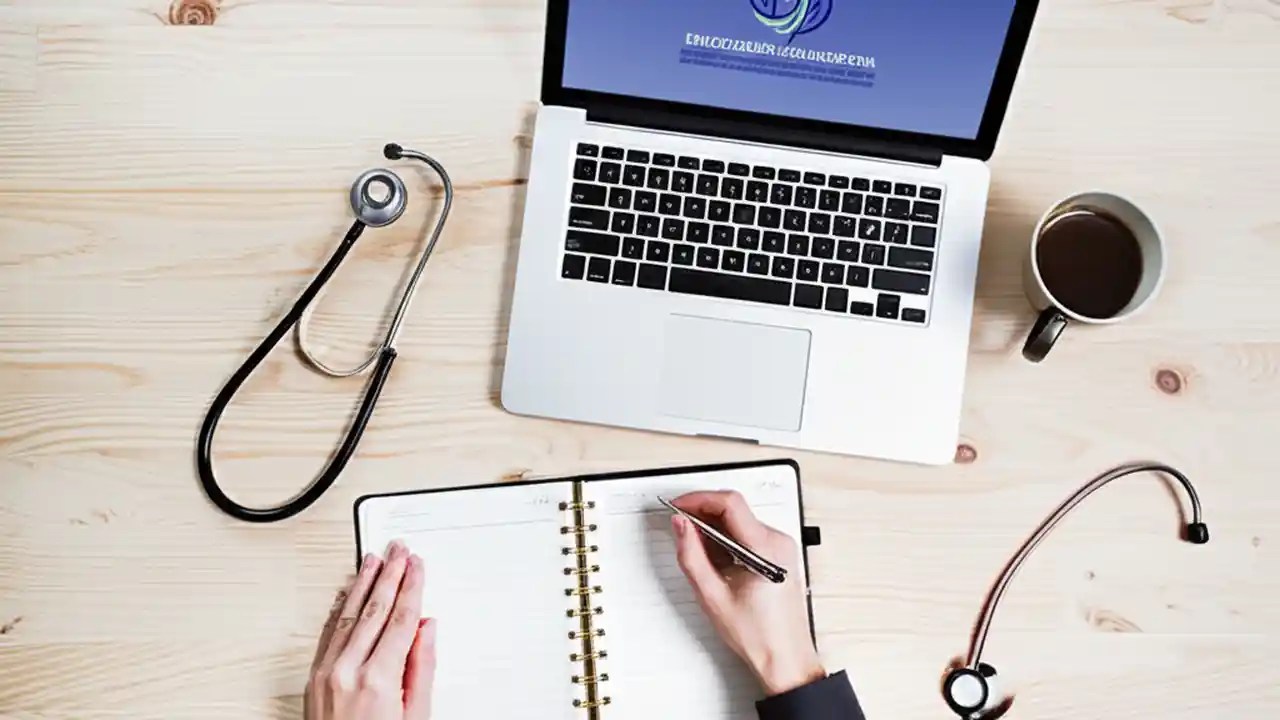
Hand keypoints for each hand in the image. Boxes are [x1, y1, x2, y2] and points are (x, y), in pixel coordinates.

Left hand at [307, 541, 436, 719]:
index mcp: (378, 679)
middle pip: (375, 610)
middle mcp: (347, 671)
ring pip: (348, 614)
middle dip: (390, 575)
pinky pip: (328, 632)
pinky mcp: (313, 678)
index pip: (401, 619)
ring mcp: (326, 673)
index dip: (412, 587)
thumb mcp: (415, 716)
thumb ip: (420, 668)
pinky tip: (348, 591)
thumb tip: (426, 629)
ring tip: (373, 559)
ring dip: (363, 583)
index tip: (418, 566)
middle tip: (399, 550)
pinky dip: (339, 607)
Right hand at [671, 491, 824, 696]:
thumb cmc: (758, 635)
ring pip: (739, 521)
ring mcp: (781, 548)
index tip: (679, 506)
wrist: (785, 658)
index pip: (730, 503)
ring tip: (699, 554)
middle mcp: (778, 542)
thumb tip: (681, 526)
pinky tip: (716, 561)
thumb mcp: (713, 596)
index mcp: (766, 549)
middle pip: (734, 509)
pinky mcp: (778, 555)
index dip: (699, 499)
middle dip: (703, 514)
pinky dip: (727, 540)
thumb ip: (691, 556)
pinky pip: (748, 534)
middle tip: (681, 528)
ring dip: (714, 529)